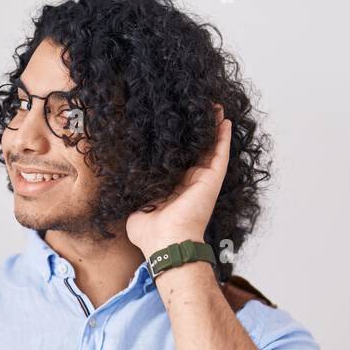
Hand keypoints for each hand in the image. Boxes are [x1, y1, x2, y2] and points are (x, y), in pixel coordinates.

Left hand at [125, 103, 231, 258]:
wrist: (166, 242)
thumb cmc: (151, 234)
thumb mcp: (135, 209)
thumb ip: (134, 195)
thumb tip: (124, 185)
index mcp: (174, 189)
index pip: (178, 161)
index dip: (178, 144)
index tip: (174, 126)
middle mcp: (191, 183)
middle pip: (198, 150)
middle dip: (198, 130)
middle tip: (197, 109)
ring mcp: (204, 180)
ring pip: (212, 148)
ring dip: (213, 127)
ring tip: (214, 106)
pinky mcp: (212, 179)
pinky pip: (221, 153)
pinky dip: (224, 137)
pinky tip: (225, 119)